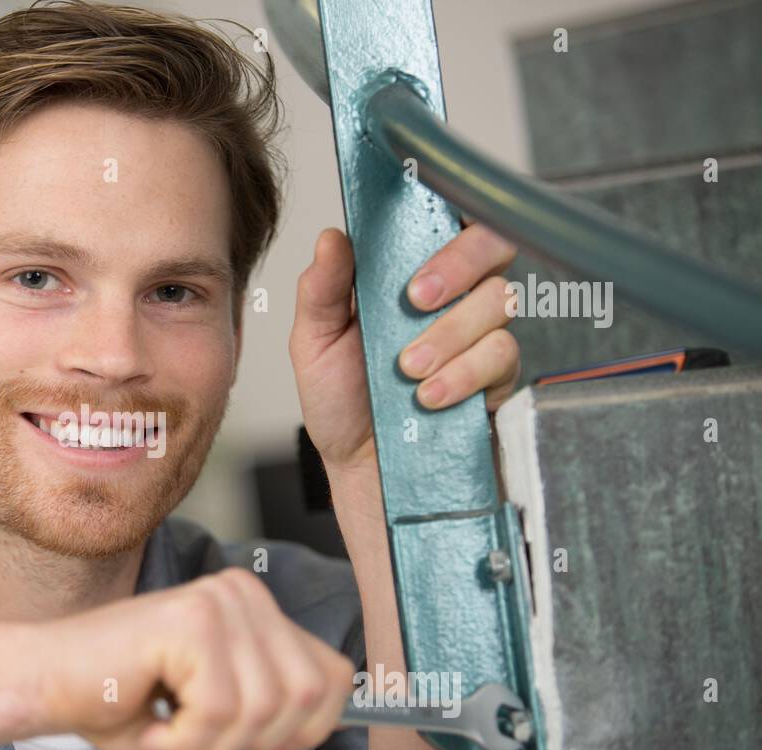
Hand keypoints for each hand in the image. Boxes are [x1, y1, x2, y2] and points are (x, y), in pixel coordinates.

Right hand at [35, 568, 355, 749]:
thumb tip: (331, 719)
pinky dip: (180, 739)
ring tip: (162, 722)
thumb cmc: (121, 699)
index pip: (334, 676)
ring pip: (262, 712)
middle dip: (248, 741)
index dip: (303, 728)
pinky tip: (147, 716)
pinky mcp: (192, 622)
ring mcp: (219, 601)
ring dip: (206, 744)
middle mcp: (243, 591)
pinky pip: (219, 713)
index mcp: (254, 602)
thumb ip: (275, 701)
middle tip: (188, 729)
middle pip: (305, 699)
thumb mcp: (221, 704)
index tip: (248, 738)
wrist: (44, 683)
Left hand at [289, 223, 521, 473]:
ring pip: (499, 301)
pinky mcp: (500, 377)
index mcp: (410, 272)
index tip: (420, 231)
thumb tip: (332, 238)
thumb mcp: (315, 344)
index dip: (447, 209)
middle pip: (493, 243)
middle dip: (457, 265)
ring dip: (448, 335)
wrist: (362, 471)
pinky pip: (503, 355)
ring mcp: (482, 333)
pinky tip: (429, 398)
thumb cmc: (343, 403)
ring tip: (407, 371)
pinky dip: (463, 374)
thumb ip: (322, 291)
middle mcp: (455, 295)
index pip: (448, 217)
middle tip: (415, 301)